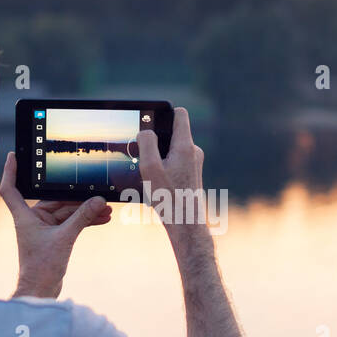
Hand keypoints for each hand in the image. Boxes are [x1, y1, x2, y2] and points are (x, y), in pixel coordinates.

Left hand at [0, 152, 111, 298]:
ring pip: (66, 212)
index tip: (14, 156)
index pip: (11, 188)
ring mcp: (44, 229)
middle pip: (53, 200)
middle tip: (97, 192)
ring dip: (85, 210)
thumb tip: (99, 201)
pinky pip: (72, 223)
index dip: (11, 171)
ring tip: (106, 208)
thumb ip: (82, 218)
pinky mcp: (55, 238)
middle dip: (76, 196)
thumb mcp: (65, 238)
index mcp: (24, 217)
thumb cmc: (42, 267)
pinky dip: (86, 221)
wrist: (42, 290)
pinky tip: (103, 218)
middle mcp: (32, 220)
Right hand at [136, 107, 206, 243]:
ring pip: (172, 149)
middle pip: (172, 133)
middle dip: (156, 140)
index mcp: (185, 146)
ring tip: (150, 174)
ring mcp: (194, 163)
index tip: (151, 122)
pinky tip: (157, 184)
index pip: (179, 114)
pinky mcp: (192, 174)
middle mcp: (193, 152)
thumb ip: (146, 143)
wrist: (186, 224)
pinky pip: (175, 162)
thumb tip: (145, 131)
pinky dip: (164, 168)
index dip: (164, 113)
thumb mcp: (150, 167)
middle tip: (143, 155)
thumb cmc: (168, 197)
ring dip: (159, 157)